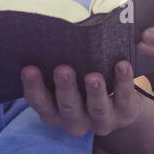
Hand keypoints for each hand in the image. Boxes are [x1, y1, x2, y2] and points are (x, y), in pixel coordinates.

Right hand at [20, 60, 148, 136]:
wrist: (121, 100)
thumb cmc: (85, 78)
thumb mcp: (71, 73)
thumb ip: (60, 60)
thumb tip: (50, 32)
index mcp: (55, 110)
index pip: (39, 101)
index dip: (33, 87)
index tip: (28, 68)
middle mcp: (75, 120)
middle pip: (68, 107)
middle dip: (65, 89)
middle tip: (63, 70)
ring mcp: (100, 121)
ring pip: (96, 109)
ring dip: (94, 92)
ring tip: (93, 76)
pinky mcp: (124, 115)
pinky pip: (124, 99)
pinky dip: (123, 82)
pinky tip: (122, 66)